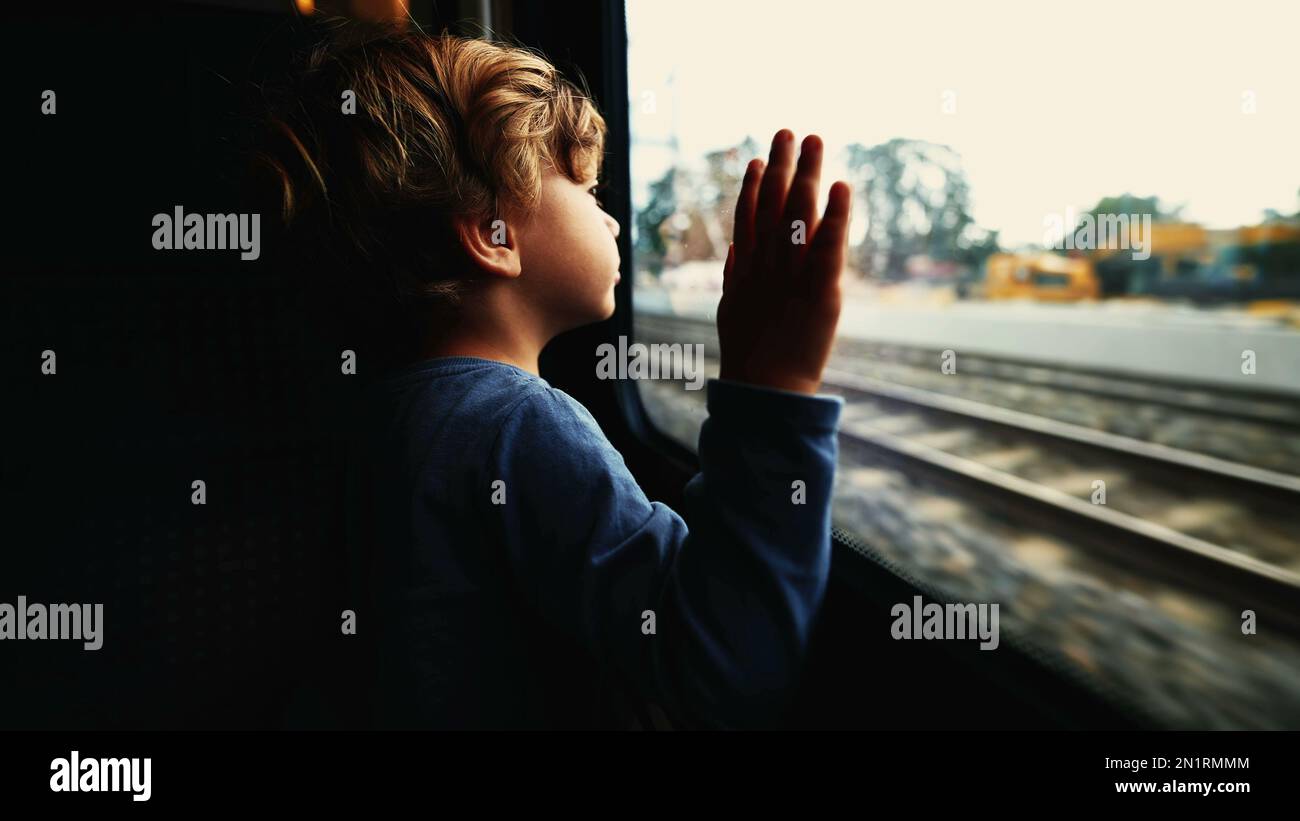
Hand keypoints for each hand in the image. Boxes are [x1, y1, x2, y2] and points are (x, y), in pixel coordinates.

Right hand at [716, 130, 851, 395]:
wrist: (766, 390)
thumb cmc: (750, 357)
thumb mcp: (733, 311)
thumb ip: (734, 277)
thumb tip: (735, 251)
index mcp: (745, 270)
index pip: (748, 217)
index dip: (752, 186)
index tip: (757, 158)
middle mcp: (766, 265)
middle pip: (772, 204)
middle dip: (781, 165)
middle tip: (789, 132)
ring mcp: (792, 275)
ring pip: (798, 214)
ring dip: (807, 174)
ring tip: (814, 142)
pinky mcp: (822, 291)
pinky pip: (829, 246)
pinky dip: (836, 215)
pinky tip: (841, 186)